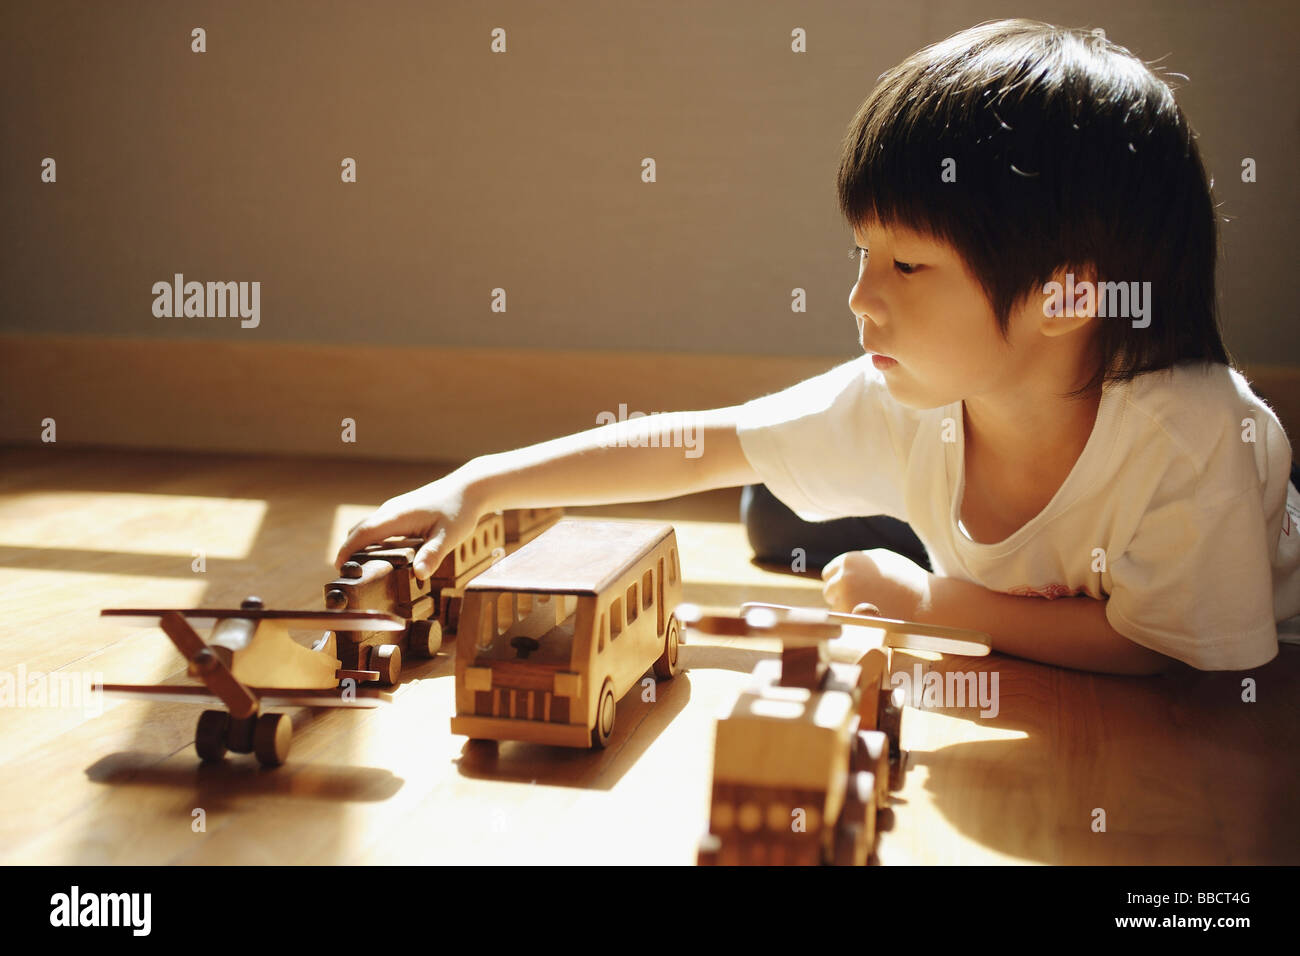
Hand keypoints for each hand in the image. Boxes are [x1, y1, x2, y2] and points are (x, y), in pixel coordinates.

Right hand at [333, 473, 483, 579]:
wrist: (469, 487)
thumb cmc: (459, 510)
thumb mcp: (449, 536)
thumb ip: (433, 555)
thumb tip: (419, 575)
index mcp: (397, 516)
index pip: (362, 534)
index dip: (347, 550)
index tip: (338, 567)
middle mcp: (391, 510)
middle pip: (359, 531)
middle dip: (349, 551)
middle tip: (347, 576)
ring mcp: (395, 509)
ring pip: (368, 527)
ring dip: (359, 545)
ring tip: (361, 569)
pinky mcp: (401, 511)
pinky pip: (379, 526)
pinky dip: (371, 540)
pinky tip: (381, 556)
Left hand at [820, 548, 931, 620]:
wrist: (926, 604)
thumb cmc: (907, 581)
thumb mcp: (881, 560)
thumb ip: (857, 563)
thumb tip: (836, 571)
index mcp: (850, 560)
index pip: (829, 573)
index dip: (841, 582)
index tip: (856, 588)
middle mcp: (844, 578)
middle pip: (829, 591)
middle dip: (842, 596)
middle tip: (867, 600)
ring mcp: (846, 600)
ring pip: (836, 609)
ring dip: (848, 611)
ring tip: (875, 609)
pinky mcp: (852, 620)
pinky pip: (845, 623)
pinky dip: (855, 624)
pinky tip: (874, 618)